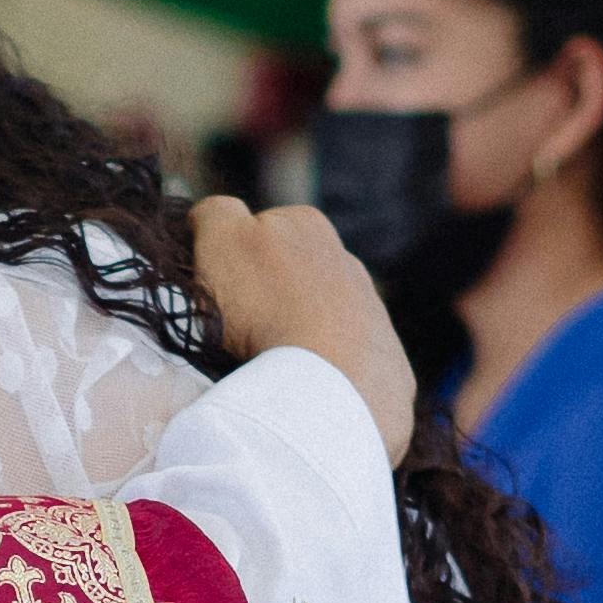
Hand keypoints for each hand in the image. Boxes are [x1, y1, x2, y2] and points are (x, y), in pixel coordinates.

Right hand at [188, 193, 418, 460]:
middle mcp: (347, 261)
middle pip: (292, 277)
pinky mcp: (387, 364)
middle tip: (244, 331)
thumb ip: (215, 214)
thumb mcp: (221, 240)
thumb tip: (215, 215)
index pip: (256, 230)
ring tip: (275, 365)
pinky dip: (327, 372)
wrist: (329, 387)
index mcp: (306, 224)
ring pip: (322, 319)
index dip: (230, 261)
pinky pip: (348, 364)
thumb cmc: (266, 308)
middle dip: (270, 297)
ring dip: (298, 335)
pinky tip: (308, 388)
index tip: (219, 292)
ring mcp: (372, 314)